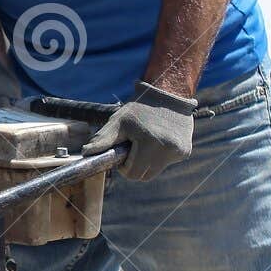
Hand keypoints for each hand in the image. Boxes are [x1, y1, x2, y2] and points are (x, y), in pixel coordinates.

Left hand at [82, 81, 196, 180]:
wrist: (169, 94)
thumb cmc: (140, 108)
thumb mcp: (119, 121)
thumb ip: (103, 139)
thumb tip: (85, 153)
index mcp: (150, 144)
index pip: (133, 173)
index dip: (125, 167)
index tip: (125, 152)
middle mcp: (167, 150)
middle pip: (145, 176)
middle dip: (135, 167)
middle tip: (133, 148)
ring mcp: (178, 151)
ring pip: (155, 171)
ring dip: (147, 163)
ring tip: (146, 142)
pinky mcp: (185, 151)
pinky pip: (166, 163)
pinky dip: (159, 157)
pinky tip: (159, 139)